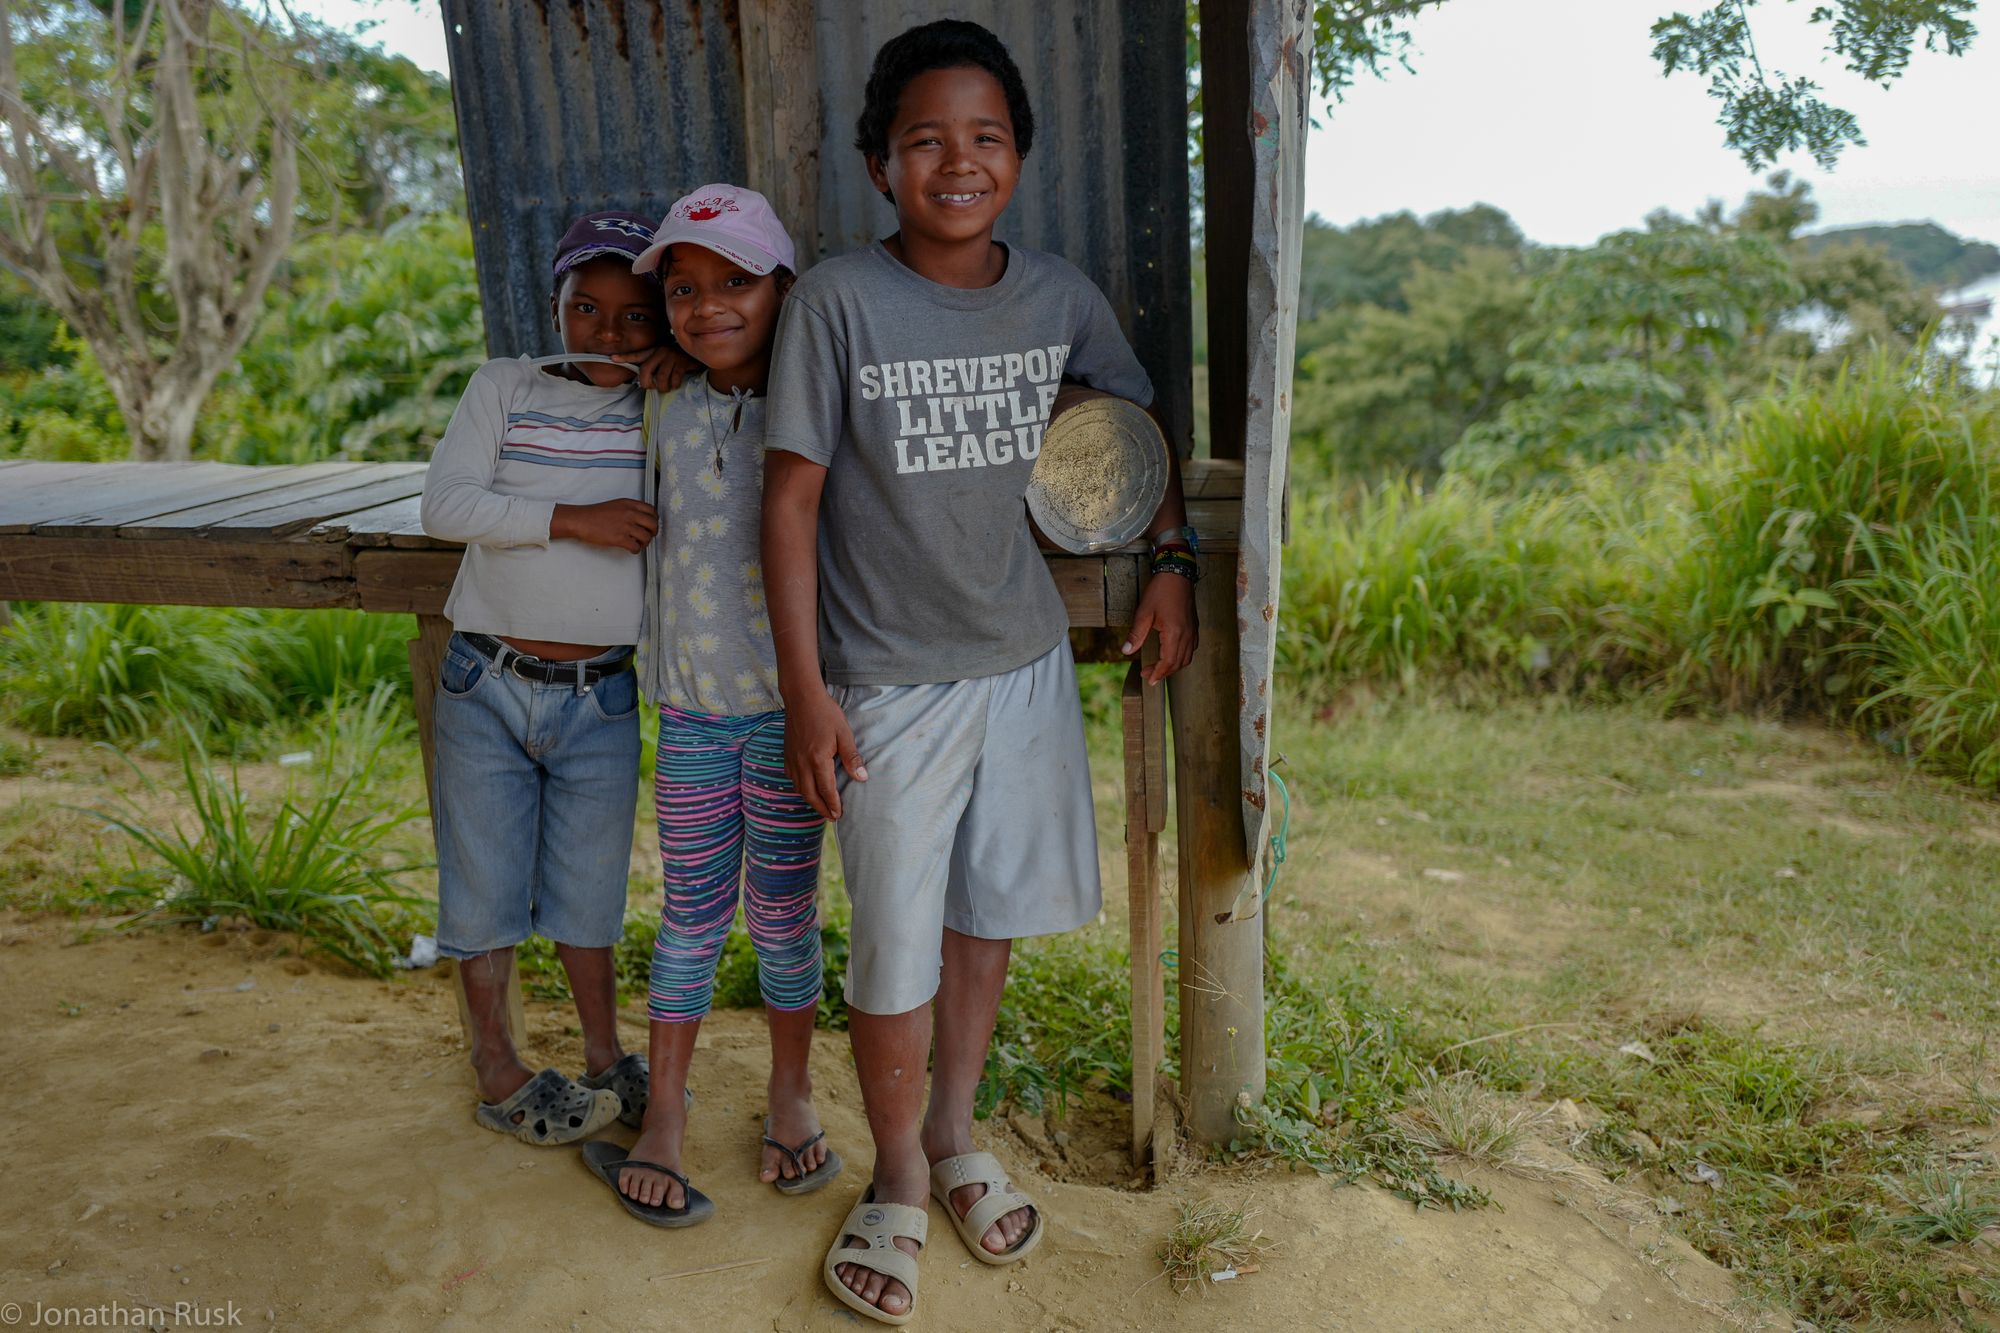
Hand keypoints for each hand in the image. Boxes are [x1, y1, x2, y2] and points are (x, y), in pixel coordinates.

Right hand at [550, 498, 658, 552]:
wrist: (581, 520)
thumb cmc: (595, 514)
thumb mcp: (616, 505)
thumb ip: (630, 509)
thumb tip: (641, 519)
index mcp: (629, 504)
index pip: (652, 511)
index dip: (654, 519)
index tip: (651, 525)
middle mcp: (630, 514)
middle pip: (653, 524)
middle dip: (653, 532)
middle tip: (647, 536)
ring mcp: (625, 526)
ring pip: (646, 537)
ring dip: (645, 543)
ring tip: (638, 543)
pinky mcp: (620, 538)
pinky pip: (636, 547)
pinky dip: (636, 550)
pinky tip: (631, 549)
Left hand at [615, 342, 697, 391]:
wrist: (700, 352)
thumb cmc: (680, 359)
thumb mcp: (666, 358)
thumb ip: (655, 365)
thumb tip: (644, 380)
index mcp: (655, 351)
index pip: (637, 355)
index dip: (625, 357)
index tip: (612, 359)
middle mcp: (661, 351)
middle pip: (645, 370)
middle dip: (646, 383)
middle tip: (651, 387)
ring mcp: (671, 356)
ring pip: (660, 378)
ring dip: (663, 387)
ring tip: (666, 388)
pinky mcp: (682, 362)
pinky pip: (674, 379)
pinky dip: (674, 385)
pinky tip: (676, 384)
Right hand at [784, 689, 865, 820]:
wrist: (802, 698)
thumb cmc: (825, 713)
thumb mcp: (844, 734)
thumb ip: (851, 758)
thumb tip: (861, 778)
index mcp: (818, 760)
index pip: (826, 789)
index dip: (833, 804)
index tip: (839, 814)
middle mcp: (802, 763)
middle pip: (810, 794)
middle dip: (821, 808)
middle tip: (831, 817)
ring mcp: (792, 759)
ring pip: (799, 788)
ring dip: (810, 800)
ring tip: (821, 806)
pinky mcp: (786, 754)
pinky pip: (791, 777)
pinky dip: (799, 787)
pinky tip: (806, 787)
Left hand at [1123, 572, 1196, 683]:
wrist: (1177, 573)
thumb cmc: (1160, 590)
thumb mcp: (1144, 612)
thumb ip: (1136, 634)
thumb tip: (1126, 651)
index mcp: (1174, 633)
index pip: (1168, 662)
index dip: (1158, 673)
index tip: (1148, 679)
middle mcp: (1187, 635)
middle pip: (1178, 663)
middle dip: (1163, 672)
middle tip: (1148, 675)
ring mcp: (1193, 631)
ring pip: (1187, 658)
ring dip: (1173, 666)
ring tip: (1159, 668)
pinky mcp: (1194, 626)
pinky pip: (1191, 648)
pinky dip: (1182, 657)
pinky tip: (1172, 655)